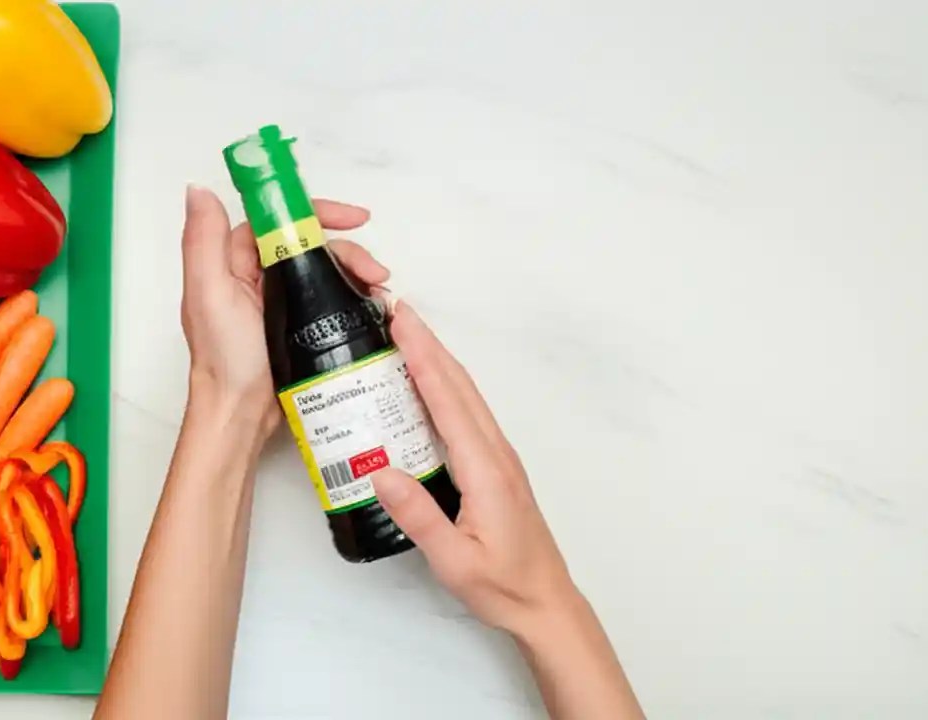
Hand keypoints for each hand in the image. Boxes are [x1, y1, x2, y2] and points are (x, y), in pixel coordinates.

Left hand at [179, 185, 387, 425]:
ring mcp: (279, 303)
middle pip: (310, 245)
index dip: (319, 214)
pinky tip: (373, 309)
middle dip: (347, 250)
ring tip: (380, 294)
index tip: (354, 219)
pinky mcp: (297, 327)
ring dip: (356, 274)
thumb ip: (204, 240)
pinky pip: (329, 300)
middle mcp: (255, 277)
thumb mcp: (209, 292)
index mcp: (232, 261)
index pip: (280, 221)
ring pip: (323, 272)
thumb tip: (200, 190)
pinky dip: (353, 299)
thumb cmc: (224, 359)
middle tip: (376, 271)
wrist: (240, 416)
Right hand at [371, 302, 576, 633]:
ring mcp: (499, 457)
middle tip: (395, 310)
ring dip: (438, 360)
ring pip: (467, 395)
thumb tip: (381, 473)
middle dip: (428, 344)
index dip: (423, 357)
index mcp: (485, 470)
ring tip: (407, 334)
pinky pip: (468, 412)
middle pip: (460, 385)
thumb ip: (419, 517)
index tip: (401, 322)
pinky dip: (446, 385)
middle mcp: (495, 454)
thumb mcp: (454, 561)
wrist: (547, 604)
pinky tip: (428, 384)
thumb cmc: (503, 586)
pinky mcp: (496, 467)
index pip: (448, 401)